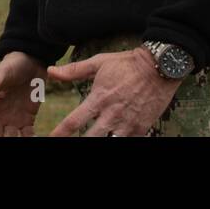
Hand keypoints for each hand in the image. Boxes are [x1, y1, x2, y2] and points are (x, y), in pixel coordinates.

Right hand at [0, 51, 45, 136]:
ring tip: (17, 143)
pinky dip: (29, 139)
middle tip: (1, 144)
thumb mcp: (3, 73)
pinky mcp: (27, 120)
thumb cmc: (14, 65)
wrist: (33, 62)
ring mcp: (12, 120)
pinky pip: (27, 135)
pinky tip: (35, 140)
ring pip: (10, 138)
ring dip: (12, 142)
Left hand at [45, 47, 180, 136]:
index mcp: (98, 99)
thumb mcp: (98, 63)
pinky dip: (119, 141)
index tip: (51, 137)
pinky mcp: (141, 128)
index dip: (60, 133)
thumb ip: (73, 70)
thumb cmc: (126, 64)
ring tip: (93, 139)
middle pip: (90, 138)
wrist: (158, 67)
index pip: (73, 121)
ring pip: (110, 143)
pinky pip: (127, 142)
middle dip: (79, 143)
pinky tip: (113, 138)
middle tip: (67, 145)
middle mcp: (111, 114)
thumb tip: (51, 71)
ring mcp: (127, 123)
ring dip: (101, 142)